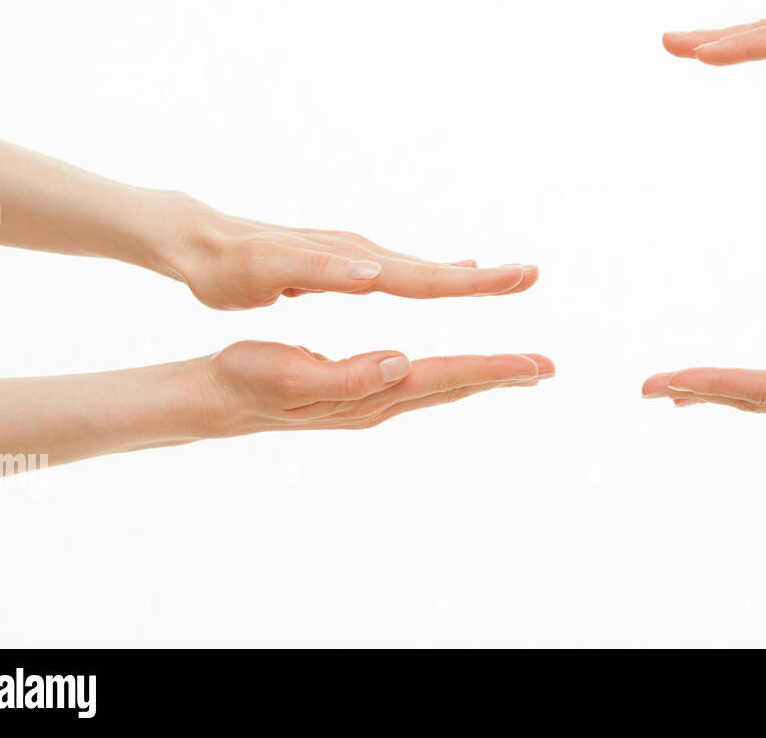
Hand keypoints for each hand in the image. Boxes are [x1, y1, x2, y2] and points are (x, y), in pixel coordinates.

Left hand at [163, 197, 538, 309]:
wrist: (202, 239)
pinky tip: (456, 268)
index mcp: (350, 265)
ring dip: (470, 275)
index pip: (420, 278)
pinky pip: (407, 270)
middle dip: (486, 278)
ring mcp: (359, 255)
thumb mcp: (266, 275)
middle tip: (534, 275)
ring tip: (512, 278)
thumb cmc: (227, 269)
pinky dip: (439, 270)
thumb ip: (322, 275)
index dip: (470, 283)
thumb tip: (377, 274)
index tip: (514, 278)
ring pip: (424, 269)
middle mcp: (362, 255)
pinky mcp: (351, 260)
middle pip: (433, 271)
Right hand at [201, 341, 553, 435]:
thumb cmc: (250, 379)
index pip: (446, 378)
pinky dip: (449, 374)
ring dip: (481, 377)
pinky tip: (454, 370)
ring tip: (517, 369)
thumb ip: (350, 375)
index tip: (536, 365)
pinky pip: (420, 383)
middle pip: (455, 386)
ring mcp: (372, 401)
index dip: (493, 370)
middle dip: (502, 376)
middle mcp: (380, 401)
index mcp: (372, 393)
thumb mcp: (294, 373)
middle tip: (548, 366)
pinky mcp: (360, 394)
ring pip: (441, 386)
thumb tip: (402, 363)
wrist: (217, 399)